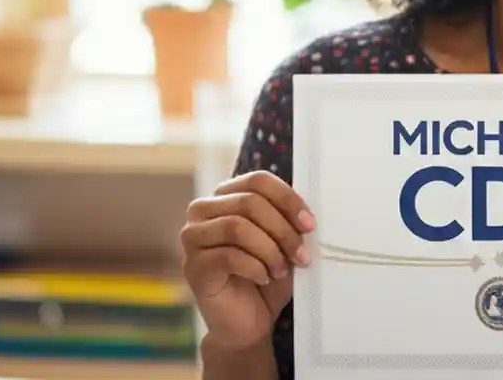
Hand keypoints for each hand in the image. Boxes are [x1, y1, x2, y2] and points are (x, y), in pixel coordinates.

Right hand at [181, 170, 314, 350]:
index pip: (257, 180)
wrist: (247, 323)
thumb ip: (287, 221)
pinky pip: (228, 256)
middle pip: (249, 202)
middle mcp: (202, 210)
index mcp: (225, 196)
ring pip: (237, 227)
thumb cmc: (266, 277)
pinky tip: (265, 278)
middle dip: (282, 229)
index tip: (309, 224)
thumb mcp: (283, 243)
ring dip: (269, 250)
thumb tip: (304, 214)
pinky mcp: (193, 265)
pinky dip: (255, 268)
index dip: (287, 199)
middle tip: (301, 255)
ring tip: (281, 270)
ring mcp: (192, 237)